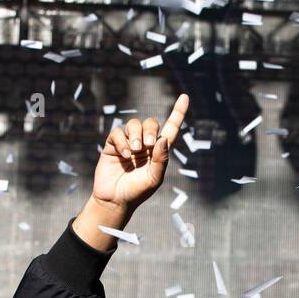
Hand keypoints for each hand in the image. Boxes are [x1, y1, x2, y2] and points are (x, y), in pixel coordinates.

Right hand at [93, 93, 188, 210]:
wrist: (115, 200)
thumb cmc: (137, 192)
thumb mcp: (154, 179)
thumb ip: (161, 160)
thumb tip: (164, 139)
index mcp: (158, 151)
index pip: (170, 128)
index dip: (178, 113)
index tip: (185, 97)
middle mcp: (145, 144)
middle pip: (151, 123)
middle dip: (151, 130)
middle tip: (148, 146)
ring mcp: (129, 143)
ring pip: (134, 124)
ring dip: (136, 135)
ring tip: (134, 152)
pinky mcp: (113, 145)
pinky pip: (118, 132)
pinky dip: (122, 142)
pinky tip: (124, 155)